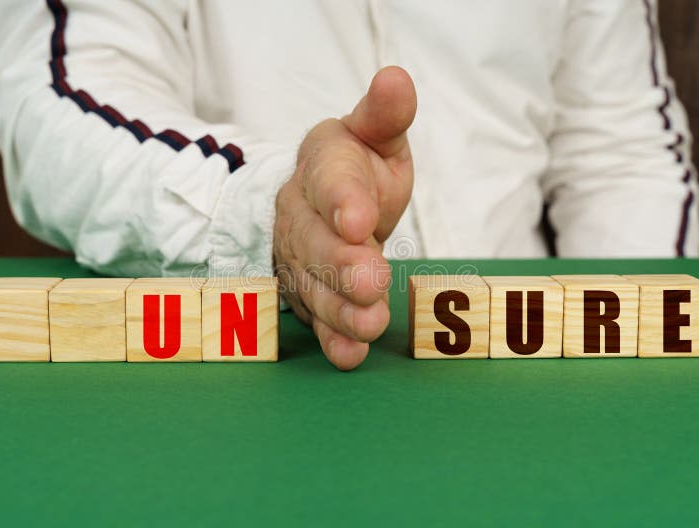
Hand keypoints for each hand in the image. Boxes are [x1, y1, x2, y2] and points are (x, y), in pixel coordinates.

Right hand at [274, 66, 416, 369]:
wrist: (321, 203)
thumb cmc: (357, 167)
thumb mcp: (372, 135)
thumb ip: (384, 116)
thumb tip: (397, 78)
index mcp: (322, 166)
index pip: (328, 182)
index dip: (342, 200)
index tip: (361, 219)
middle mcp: (302, 215)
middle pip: (316, 243)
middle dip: (342, 264)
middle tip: (372, 281)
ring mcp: (301, 259)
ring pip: (315, 287)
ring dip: (341, 308)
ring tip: (370, 323)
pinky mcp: (310, 293)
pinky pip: (317, 319)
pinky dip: (333, 339)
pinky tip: (350, 354)